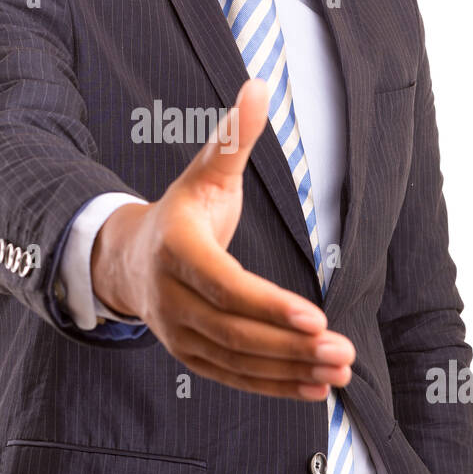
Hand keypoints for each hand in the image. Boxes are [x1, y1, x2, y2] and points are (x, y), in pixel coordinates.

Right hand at [90, 78, 355, 400]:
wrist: (130, 258)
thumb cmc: (182, 211)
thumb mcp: (205, 173)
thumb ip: (233, 138)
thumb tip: (258, 85)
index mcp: (176, 250)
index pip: (225, 285)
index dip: (269, 304)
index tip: (317, 316)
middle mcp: (171, 299)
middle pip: (234, 332)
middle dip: (291, 345)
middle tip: (343, 350)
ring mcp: (178, 334)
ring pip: (237, 361)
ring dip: (290, 370)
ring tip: (341, 370)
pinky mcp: (190, 357)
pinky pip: (234, 378)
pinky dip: (275, 386)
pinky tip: (316, 388)